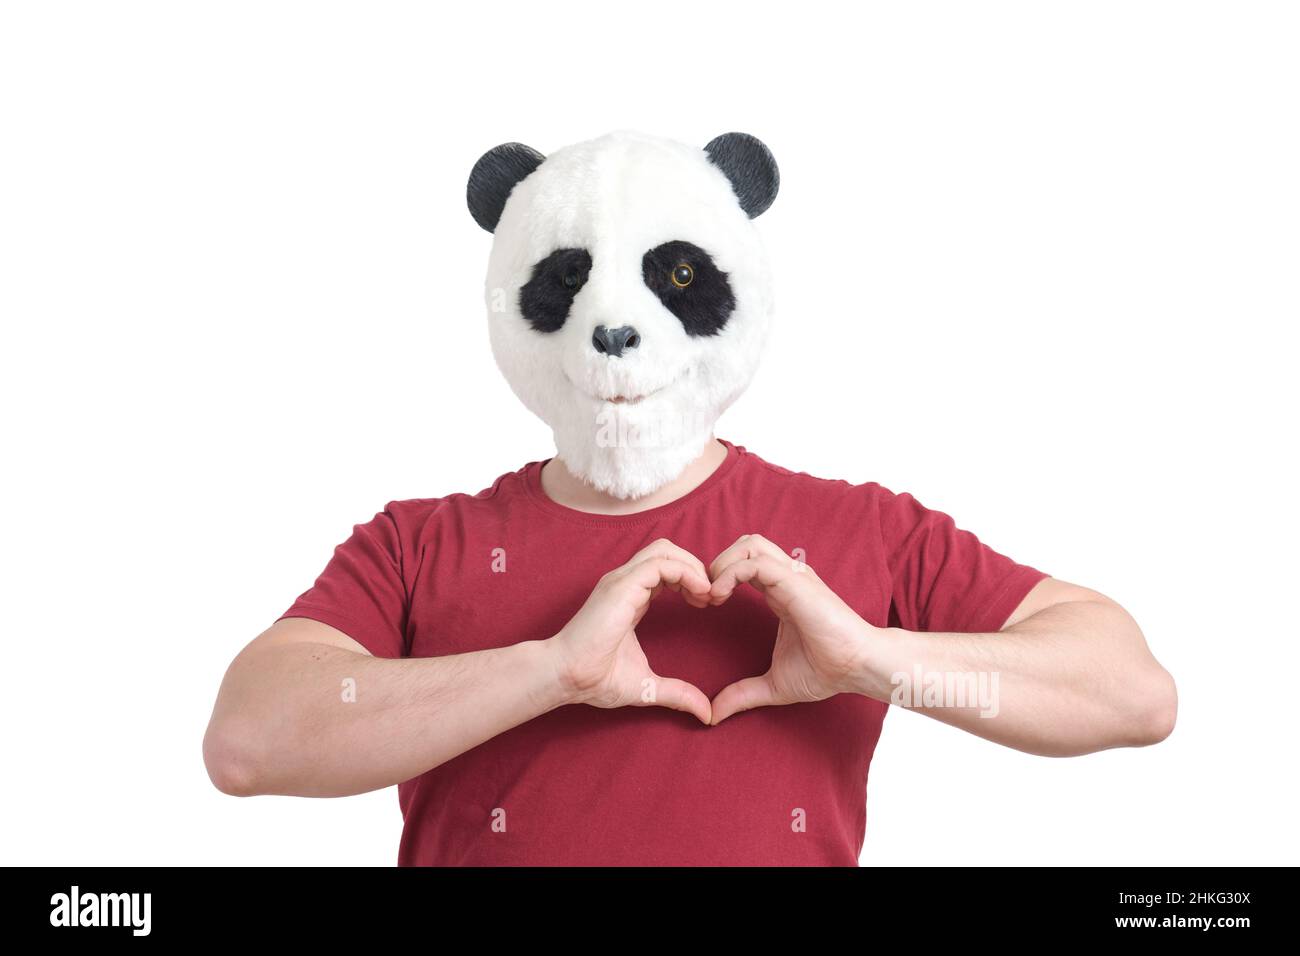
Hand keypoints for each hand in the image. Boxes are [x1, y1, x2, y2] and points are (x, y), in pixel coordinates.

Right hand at [546, 539, 713, 723]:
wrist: (566, 677)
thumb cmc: (595, 679)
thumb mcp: (646, 686)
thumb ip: (677, 693)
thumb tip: (705, 713)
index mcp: (630, 597)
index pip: (665, 569)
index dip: (690, 580)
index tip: (706, 603)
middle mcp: (625, 583)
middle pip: (667, 551)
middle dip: (695, 566)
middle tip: (711, 596)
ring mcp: (622, 581)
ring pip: (665, 550)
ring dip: (693, 567)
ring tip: (707, 593)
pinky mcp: (622, 586)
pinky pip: (661, 564)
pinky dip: (686, 572)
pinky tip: (698, 594)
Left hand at [707, 534, 875, 723]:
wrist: (858, 667)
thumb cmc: (827, 670)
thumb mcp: (774, 685)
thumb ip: (743, 694)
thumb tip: (714, 714)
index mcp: (780, 593)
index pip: (744, 564)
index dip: (719, 578)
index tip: (705, 606)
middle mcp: (786, 579)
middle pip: (745, 544)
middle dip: (718, 562)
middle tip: (705, 596)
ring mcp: (792, 577)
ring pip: (749, 544)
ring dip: (723, 563)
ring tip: (712, 594)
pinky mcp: (795, 582)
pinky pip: (755, 562)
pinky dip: (730, 573)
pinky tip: (720, 597)